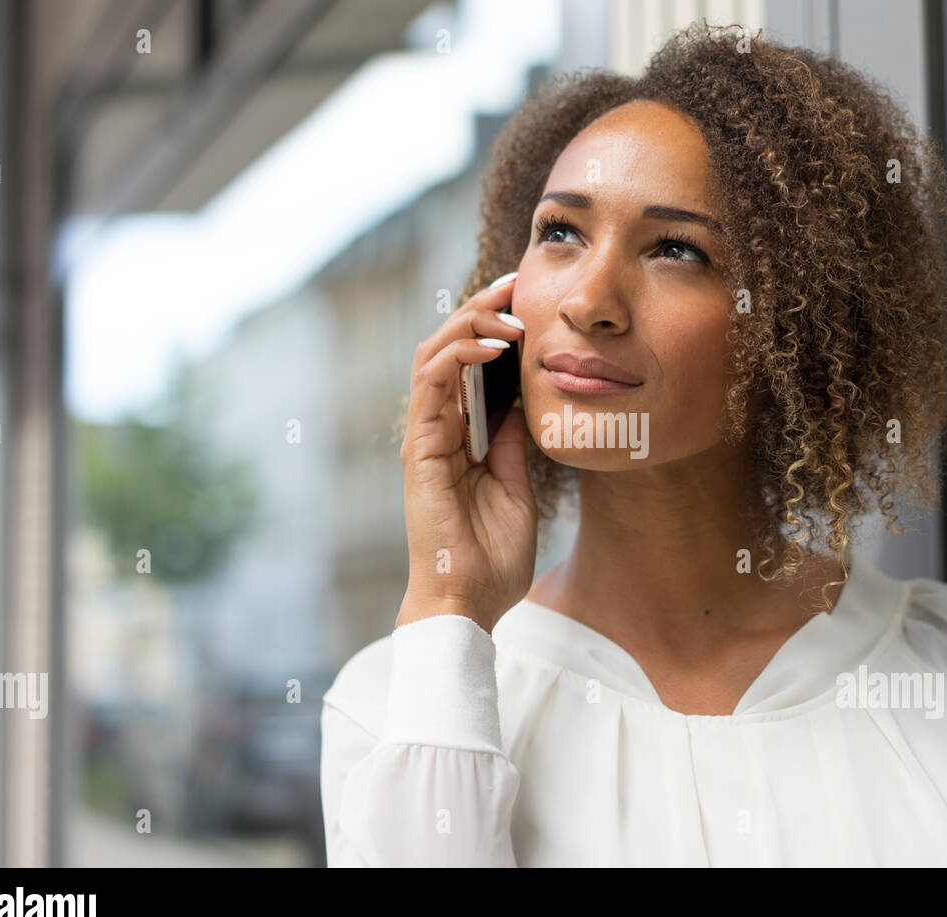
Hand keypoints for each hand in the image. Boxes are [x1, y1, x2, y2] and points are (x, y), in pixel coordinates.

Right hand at [396, 273, 536, 632]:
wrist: (470, 600)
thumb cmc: (493, 556)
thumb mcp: (516, 485)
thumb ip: (512, 441)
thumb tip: (524, 399)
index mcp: (458, 437)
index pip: (468, 365)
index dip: (491, 327)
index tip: (527, 301)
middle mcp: (436, 430)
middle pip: (448, 349)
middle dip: (481, 310)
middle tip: (517, 285)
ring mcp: (424, 437)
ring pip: (434, 355)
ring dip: (471, 324)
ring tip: (510, 312)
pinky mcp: (419, 449)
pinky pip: (430, 385)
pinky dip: (458, 356)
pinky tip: (493, 346)